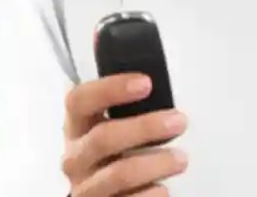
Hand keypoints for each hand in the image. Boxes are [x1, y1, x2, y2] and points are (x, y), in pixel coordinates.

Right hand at [62, 73, 188, 195]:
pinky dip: (149, 195)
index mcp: (76, 126)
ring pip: (117, 174)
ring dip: (154, 163)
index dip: (110, 88)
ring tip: (181, 158)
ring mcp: (85, 187)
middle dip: (144, 127)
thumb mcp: (113, 125)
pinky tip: (163, 188)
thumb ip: (125, 105)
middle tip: (177, 120)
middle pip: (102, 138)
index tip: (145, 82)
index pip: (79, 100)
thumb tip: (154, 72)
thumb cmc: (113, 155)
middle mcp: (75, 156)